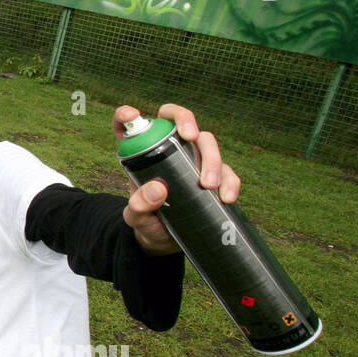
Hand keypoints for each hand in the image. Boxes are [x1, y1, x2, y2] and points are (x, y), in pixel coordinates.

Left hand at [113, 103, 240, 254]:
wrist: (165, 242)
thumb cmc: (146, 221)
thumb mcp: (136, 217)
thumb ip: (139, 205)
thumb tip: (158, 189)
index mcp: (141, 153)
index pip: (129, 124)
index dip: (127, 115)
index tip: (131, 116)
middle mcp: (168, 149)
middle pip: (179, 121)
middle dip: (186, 121)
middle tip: (189, 136)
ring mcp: (192, 160)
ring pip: (207, 142)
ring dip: (211, 158)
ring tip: (207, 185)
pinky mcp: (213, 177)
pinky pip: (227, 172)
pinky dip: (230, 181)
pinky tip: (226, 197)